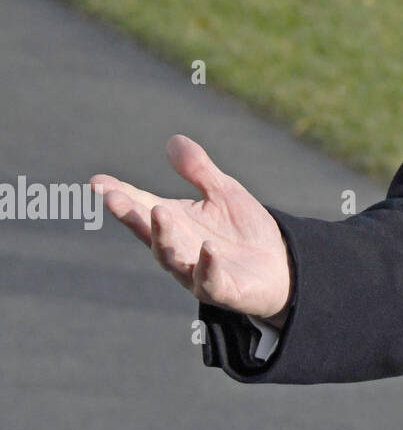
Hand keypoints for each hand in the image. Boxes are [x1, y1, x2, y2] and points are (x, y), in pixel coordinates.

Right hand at [92, 135, 293, 326]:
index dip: (120, 195)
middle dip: (132, 215)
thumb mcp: (223, 192)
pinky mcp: (223, 289)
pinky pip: (211, 280)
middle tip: (114, 197)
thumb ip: (198, 170)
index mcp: (175, 223)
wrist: (278, 266)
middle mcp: (179, 249)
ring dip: (164, 236)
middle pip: (150, 232)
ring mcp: (197, 271)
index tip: (97, 181)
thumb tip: (174, 140)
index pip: (142, 207)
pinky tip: (209, 249)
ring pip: (173, 259)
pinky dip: (207, 265)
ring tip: (160, 211)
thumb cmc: (243, 229)